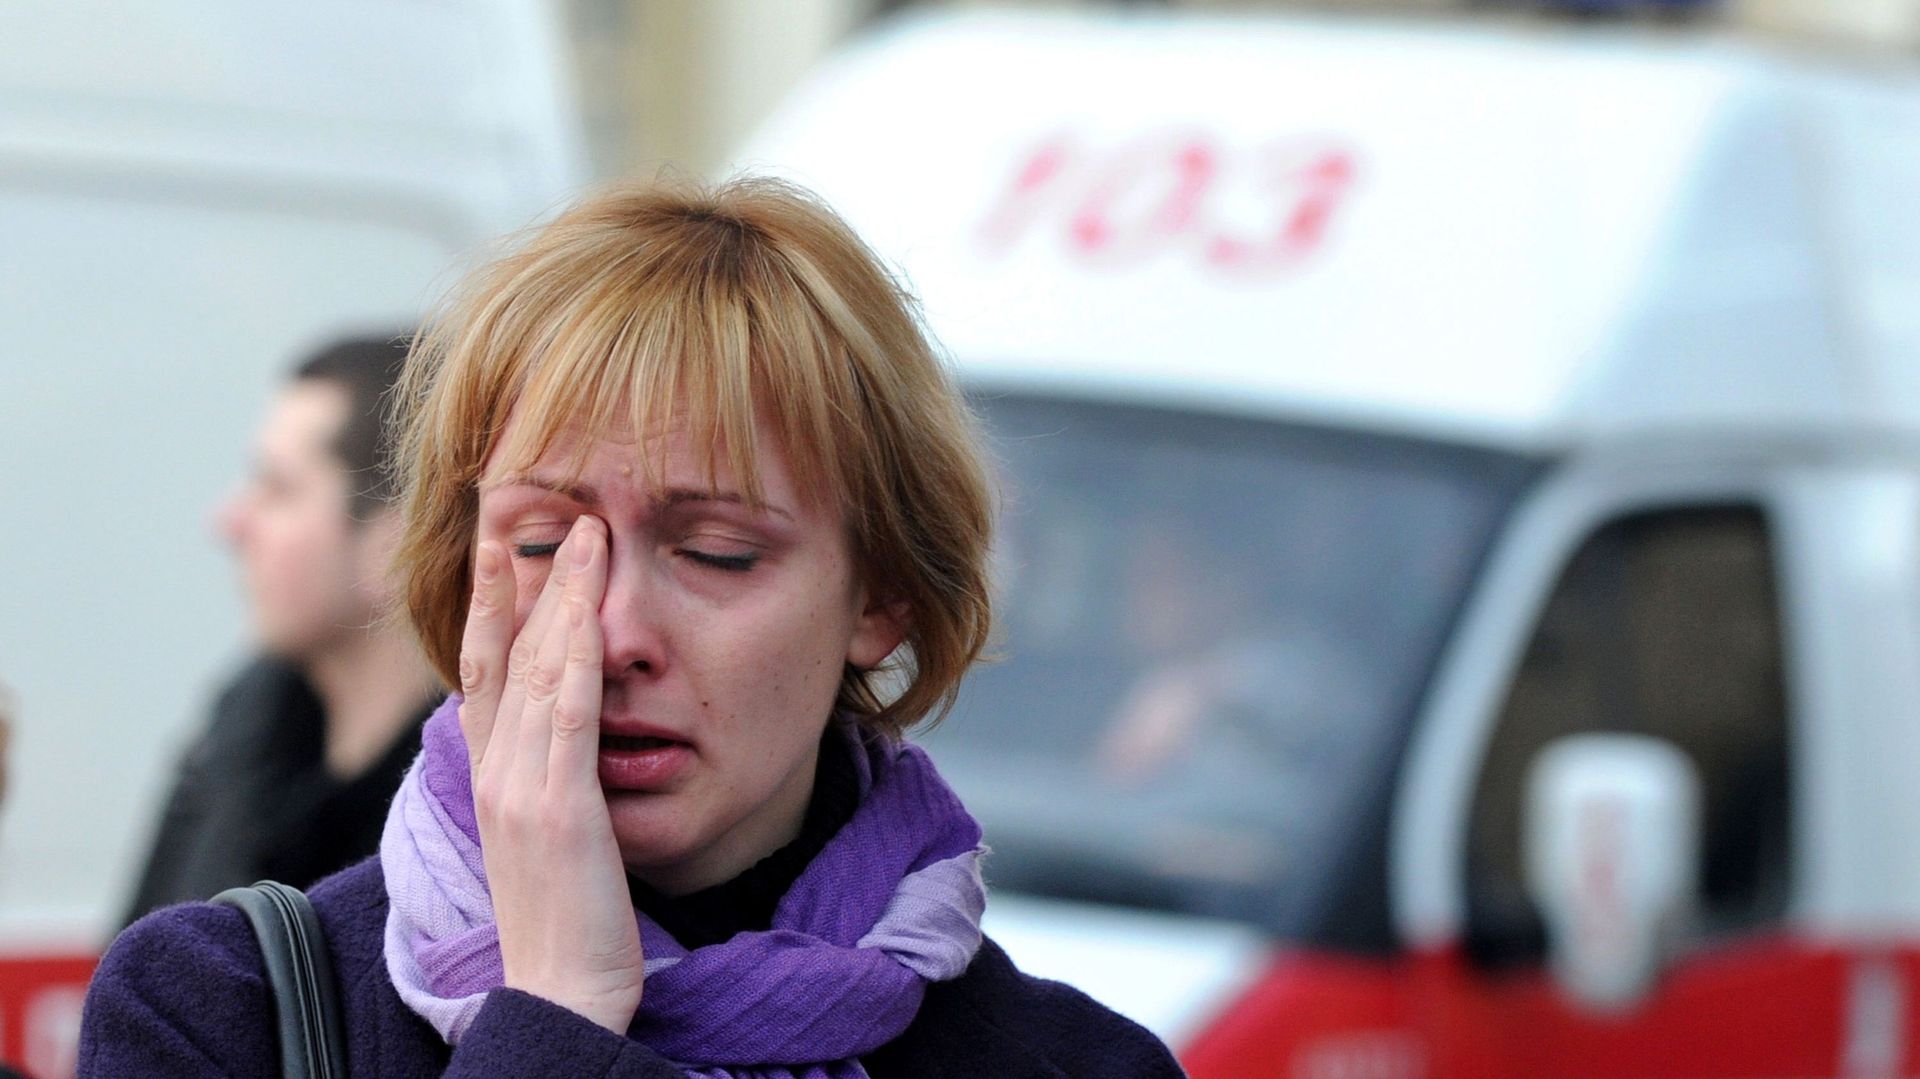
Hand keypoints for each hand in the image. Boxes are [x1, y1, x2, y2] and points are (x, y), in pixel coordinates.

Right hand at [458, 516, 643, 1033]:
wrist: (561, 993)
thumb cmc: (567, 921)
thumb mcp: (549, 835)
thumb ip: (550, 778)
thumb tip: (569, 732)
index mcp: (490, 776)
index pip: (482, 669)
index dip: (490, 603)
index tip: (503, 545)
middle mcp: (494, 771)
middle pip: (497, 653)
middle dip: (516, 576)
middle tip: (530, 507)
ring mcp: (522, 788)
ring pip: (534, 670)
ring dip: (558, 595)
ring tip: (581, 532)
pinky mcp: (559, 811)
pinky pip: (568, 718)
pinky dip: (575, 659)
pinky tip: (588, 614)